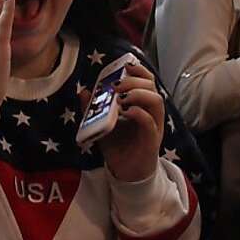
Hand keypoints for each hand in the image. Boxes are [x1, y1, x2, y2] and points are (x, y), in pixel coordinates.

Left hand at [81, 63, 164, 181]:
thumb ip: (94, 108)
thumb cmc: (118, 147)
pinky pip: (149, 122)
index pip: (147, 80)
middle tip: (116, 85)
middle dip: (135, 80)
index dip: (139, 70)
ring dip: (138, 94)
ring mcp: (154, 126)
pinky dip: (137, 113)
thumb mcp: (102, 124)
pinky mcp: (152, 140)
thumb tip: (83, 91)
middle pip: (152, 86)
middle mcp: (151, 113)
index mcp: (142, 105)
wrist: (125, 174)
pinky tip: (124, 112)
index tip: (124, 65)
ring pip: (156, 101)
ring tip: (120, 97)